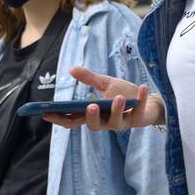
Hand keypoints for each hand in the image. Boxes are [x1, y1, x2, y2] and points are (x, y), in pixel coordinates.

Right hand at [42, 66, 163, 130]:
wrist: (149, 101)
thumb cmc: (124, 94)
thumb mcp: (106, 84)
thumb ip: (89, 78)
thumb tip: (71, 68)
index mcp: (94, 114)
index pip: (73, 120)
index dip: (59, 119)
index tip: (45, 113)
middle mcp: (105, 122)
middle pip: (93, 125)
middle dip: (91, 117)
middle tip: (90, 105)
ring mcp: (122, 123)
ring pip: (116, 122)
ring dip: (116, 110)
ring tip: (118, 97)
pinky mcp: (138, 120)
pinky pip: (139, 111)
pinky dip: (141, 98)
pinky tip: (142, 87)